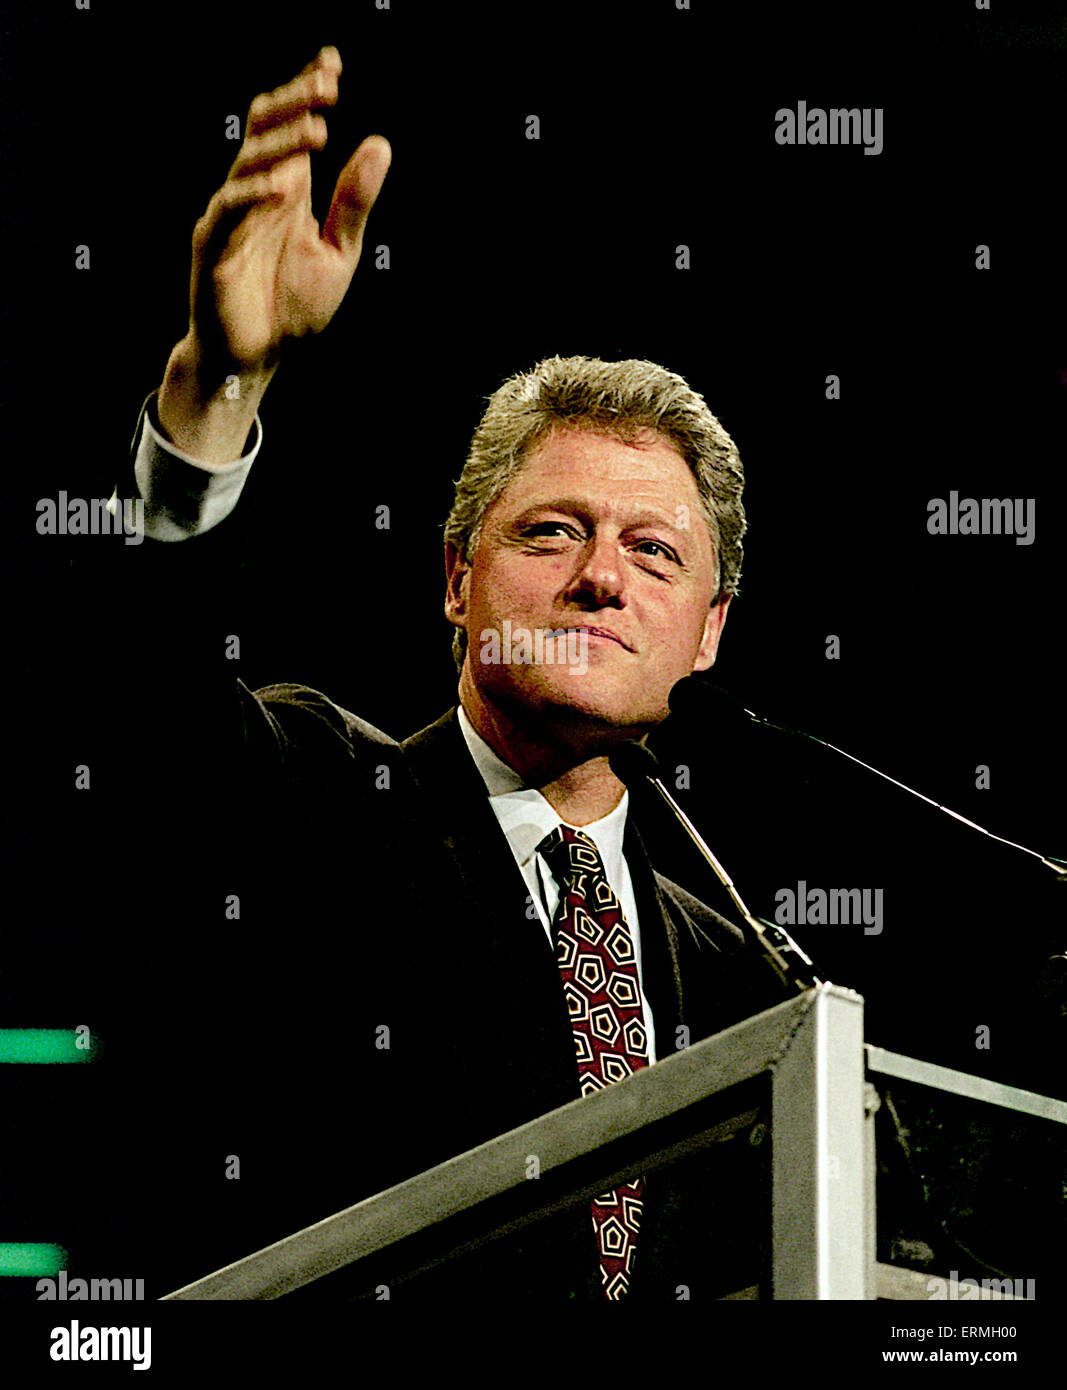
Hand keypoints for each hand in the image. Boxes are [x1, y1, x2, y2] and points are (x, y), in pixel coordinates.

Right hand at [188, 46, 390, 375]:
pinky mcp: (213, 246)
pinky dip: (253, 196)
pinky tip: (283, 187)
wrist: (256, 357)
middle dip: (295, 102)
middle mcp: (255, 192)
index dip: (306, 91)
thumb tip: (379, 144)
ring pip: (249, 162)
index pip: (292, 125)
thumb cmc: (292, 306)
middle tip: (328, 85)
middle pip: (265, 128)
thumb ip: (353, 202)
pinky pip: (229, 211)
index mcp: (286, 187)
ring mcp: (230, 215)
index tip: (333, 63)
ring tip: (319, 129)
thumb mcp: (338, 252)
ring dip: (283, 144)